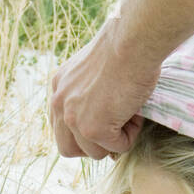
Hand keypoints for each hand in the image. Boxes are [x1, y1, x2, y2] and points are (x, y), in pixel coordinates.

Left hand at [48, 19, 161, 159]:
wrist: (132, 40)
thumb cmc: (124, 48)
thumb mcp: (95, 73)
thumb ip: (88, 98)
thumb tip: (103, 132)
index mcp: (58, 87)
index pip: (61, 128)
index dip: (84, 133)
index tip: (104, 122)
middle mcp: (59, 102)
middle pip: (68, 149)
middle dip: (93, 145)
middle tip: (114, 127)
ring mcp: (73, 118)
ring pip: (94, 152)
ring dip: (116, 138)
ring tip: (129, 111)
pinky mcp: (92, 129)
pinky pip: (116, 148)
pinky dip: (130, 135)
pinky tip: (134, 111)